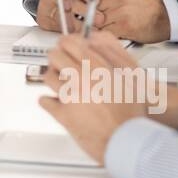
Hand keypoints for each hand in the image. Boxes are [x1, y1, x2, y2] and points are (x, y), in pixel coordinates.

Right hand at [34, 0, 118, 32]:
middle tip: (100, 18)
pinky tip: (84, 34)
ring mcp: (46, 4)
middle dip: (84, 9)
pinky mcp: (44, 19)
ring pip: (62, 14)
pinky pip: (57, 26)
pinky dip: (72, 31)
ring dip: (79, 22)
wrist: (62, 9)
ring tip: (94, 28)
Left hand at [38, 31, 148, 162]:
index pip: (70, 42)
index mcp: (97, 66)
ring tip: (58, 80)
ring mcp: (70, 96)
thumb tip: (97, 39)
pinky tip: (53, 100)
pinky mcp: (63, 114)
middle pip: (55, 56)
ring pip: (48, 76)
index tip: (66, 44)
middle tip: (60, 61)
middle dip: (57, 56)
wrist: (127, 139)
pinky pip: (46, 101)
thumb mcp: (130, 74)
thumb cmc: (131, 111)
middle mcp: (81, 78)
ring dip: (52, 76)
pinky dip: (48, 100)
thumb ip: (114, 52)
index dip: (67, 42)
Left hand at [80, 0, 168, 42]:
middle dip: (88, 14)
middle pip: (89, 6)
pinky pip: (104, 32)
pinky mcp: (125, 25)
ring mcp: (122, 10)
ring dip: (96, 26)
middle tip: (93, 17)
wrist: (162, 17)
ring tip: (104, 25)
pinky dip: (104, 34)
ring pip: (95, 20)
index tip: (85, 5)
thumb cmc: (138, 2)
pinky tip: (111, 32)